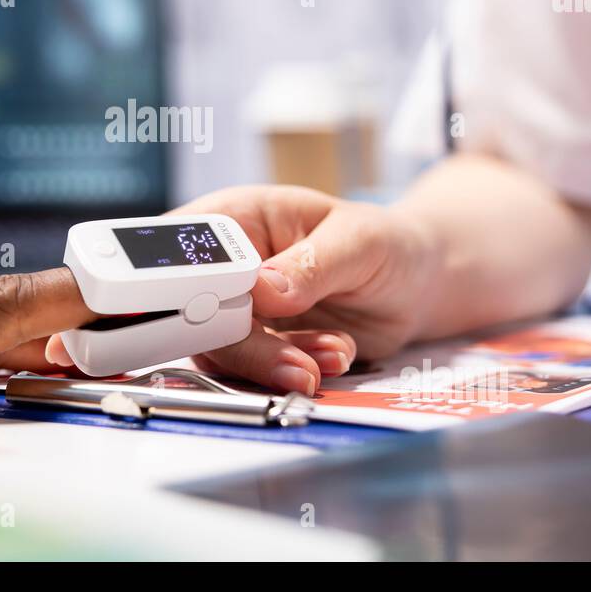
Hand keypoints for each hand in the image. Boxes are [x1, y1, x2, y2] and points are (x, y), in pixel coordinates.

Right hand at [47, 185, 438, 392]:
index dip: (177, 282)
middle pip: (193, 311)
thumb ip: (310, 264)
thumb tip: (264, 287)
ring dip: (274, 363)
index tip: (206, 311)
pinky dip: (293, 372)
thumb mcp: (359, 241)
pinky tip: (337, 355)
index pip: (182, 249)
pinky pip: (253, 372)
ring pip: (220, 351)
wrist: (413, 285)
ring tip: (332, 355)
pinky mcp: (256, 347)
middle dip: (243, 343)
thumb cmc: (382, 243)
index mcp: (235, 218)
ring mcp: (237, 310)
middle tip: (293, 362)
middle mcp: (225, 265)